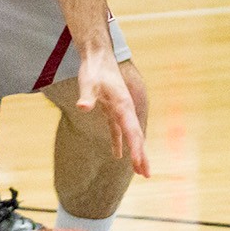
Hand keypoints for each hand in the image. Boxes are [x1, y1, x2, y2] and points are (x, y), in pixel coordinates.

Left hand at [76, 49, 149, 176]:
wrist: (97, 56)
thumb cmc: (94, 69)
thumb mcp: (88, 82)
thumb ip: (87, 96)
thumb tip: (82, 107)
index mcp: (123, 105)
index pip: (132, 132)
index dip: (136, 149)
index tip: (138, 164)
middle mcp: (125, 109)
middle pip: (136, 136)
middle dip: (141, 155)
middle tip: (147, 174)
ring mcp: (120, 110)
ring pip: (130, 135)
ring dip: (135, 152)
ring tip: (139, 171)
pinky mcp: (112, 109)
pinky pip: (118, 130)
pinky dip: (119, 142)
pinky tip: (118, 155)